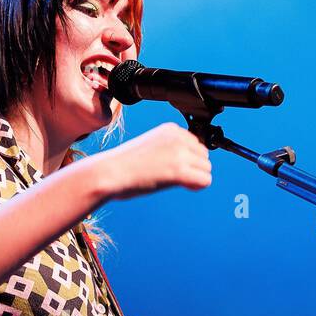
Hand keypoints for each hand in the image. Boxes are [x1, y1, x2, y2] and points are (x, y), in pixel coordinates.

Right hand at [97, 122, 211, 199]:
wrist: (109, 172)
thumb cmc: (124, 164)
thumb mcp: (152, 146)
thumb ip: (171, 148)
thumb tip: (191, 162)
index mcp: (171, 129)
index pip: (197, 144)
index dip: (189, 159)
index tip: (175, 167)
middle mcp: (178, 137)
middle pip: (204, 156)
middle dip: (194, 168)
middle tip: (175, 177)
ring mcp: (179, 154)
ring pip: (206, 169)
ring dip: (195, 178)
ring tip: (175, 182)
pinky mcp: (178, 170)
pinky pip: (204, 180)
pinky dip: (197, 186)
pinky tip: (185, 187)